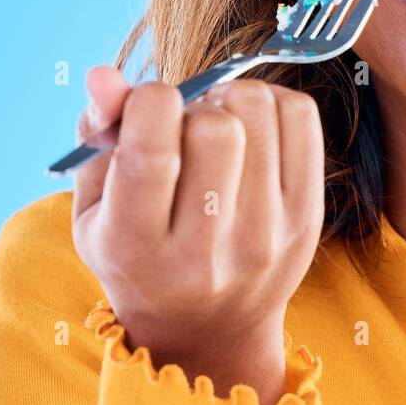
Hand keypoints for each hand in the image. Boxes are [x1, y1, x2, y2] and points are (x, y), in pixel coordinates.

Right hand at [70, 65, 325, 404]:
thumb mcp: (97, 209)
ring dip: (232, 100)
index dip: (148, 101)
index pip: (151, 152)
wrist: (210, 329)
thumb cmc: (141, 255)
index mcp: (137, 248)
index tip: (149, 106)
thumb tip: (105, 75)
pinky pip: (300, 117)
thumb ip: (97, 138)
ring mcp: (265, 236)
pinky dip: (272, 102)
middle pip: (215, 128)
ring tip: (218, 126)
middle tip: (185, 125)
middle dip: (195, 106)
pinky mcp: (307, 218)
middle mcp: (205, 251)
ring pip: (260, 112)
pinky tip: (252, 127)